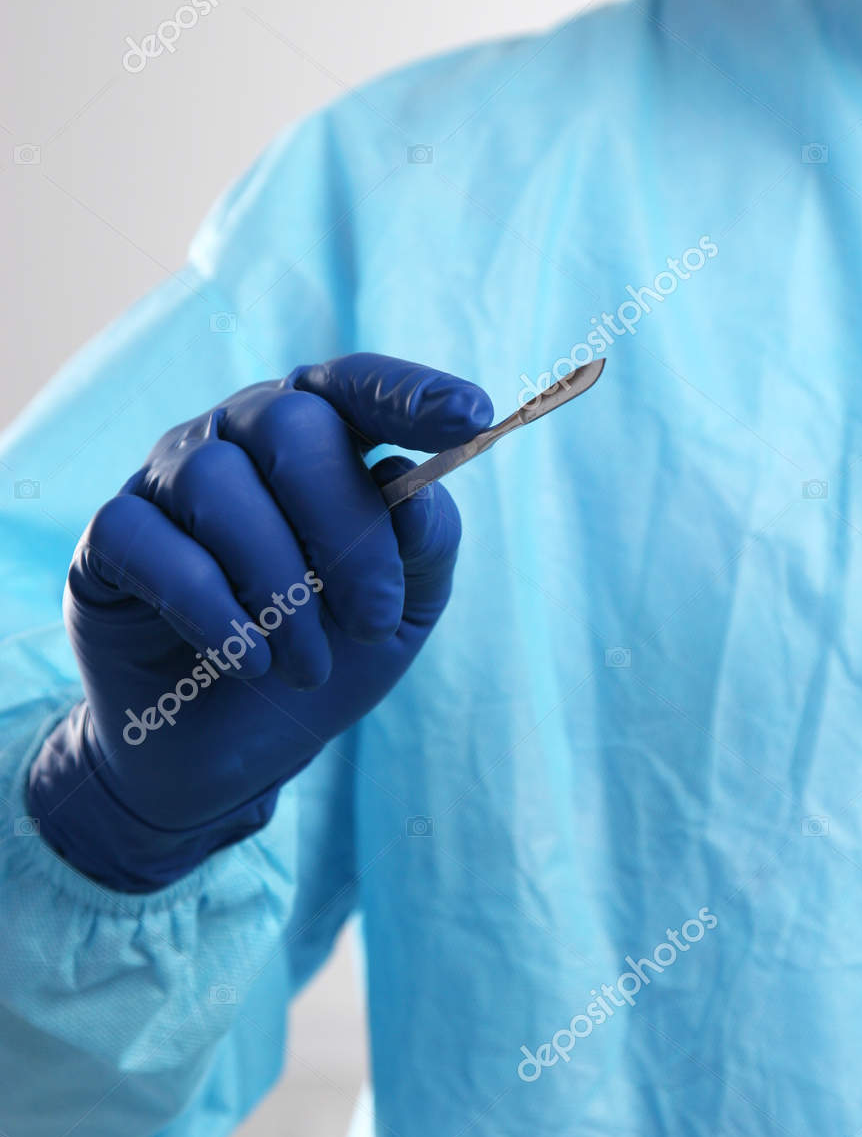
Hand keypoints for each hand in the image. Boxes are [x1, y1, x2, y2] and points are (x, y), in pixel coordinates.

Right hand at [27, 354, 491, 889]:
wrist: (225, 752)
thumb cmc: (324, 657)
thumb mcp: (402, 611)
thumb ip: (426, 544)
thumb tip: (416, 491)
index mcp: (320, 435)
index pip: (359, 384)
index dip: (412, 392)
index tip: (474, 416)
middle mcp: (240, 435)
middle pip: (290, 425)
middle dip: (345, 530)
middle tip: (372, 621)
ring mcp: (168, 479)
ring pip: (218, 483)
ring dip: (277, 587)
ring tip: (305, 664)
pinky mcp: (111, 537)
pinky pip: (152, 542)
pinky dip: (211, 609)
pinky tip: (246, 661)